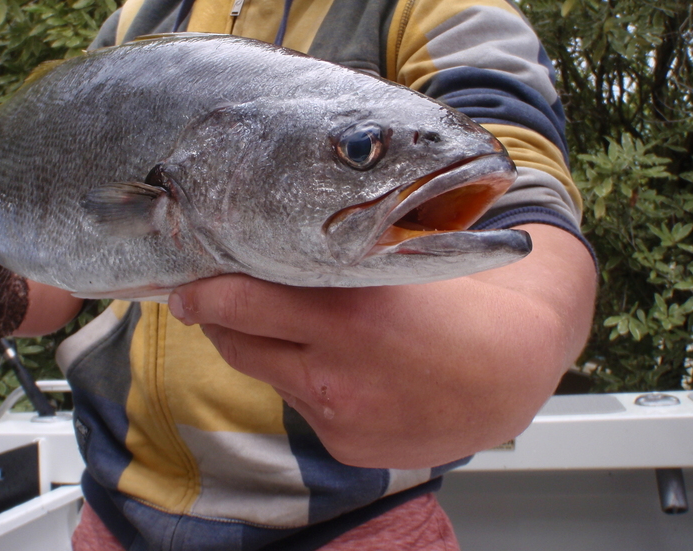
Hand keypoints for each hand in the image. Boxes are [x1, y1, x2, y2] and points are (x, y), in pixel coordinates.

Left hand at [167, 224, 595, 469]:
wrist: (508, 372)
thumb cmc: (455, 303)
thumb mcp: (394, 262)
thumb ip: (330, 260)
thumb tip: (266, 246)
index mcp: (346, 315)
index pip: (238, 301)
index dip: (202, 291)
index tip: (185, 283)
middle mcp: (332, 372)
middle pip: (236, 342)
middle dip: (218, 318)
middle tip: (209, 296)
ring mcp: (336, 415)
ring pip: (266, 373)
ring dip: (264, 347)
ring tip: (289, 323)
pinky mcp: (343, 446)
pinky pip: (299, 404)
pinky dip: (303, 380)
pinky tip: (339, 364)